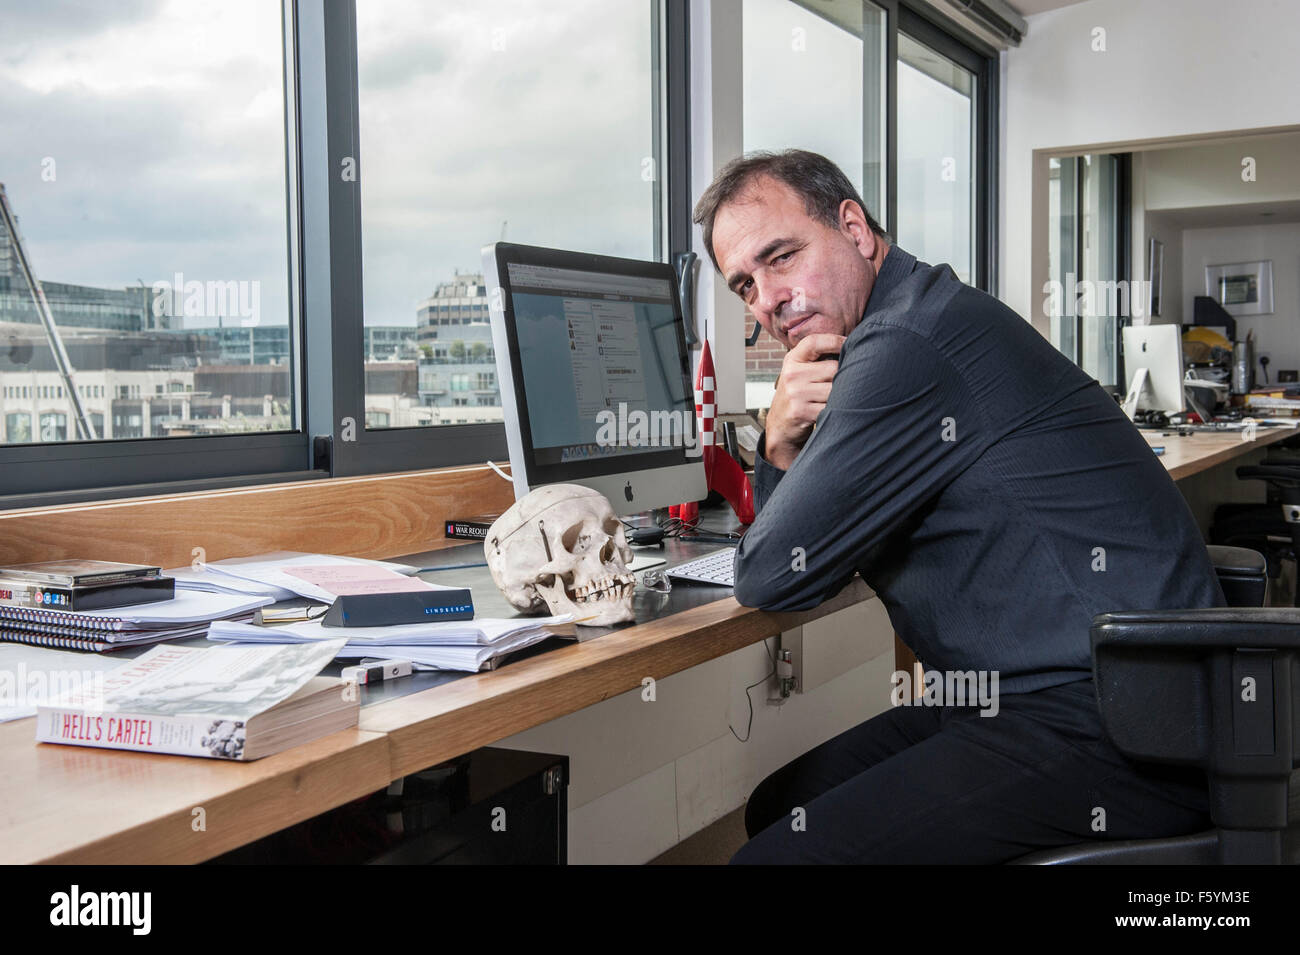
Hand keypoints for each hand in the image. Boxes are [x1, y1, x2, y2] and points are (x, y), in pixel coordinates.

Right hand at [763, 333, 844, 469]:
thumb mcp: (799, 372)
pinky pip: (830, 406)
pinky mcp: (801, 411)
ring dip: (839, 395)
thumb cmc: (797, 395)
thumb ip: (817, 359)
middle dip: (840, 376)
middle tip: (838, 384)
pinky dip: (834, 409)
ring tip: (831, 398)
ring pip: (834, 388)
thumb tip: (851, 346)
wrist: (780, 425)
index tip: (848, 343)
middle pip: (832, 368)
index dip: (835, 340)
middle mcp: (792, 374)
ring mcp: (795, 393)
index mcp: (792, 360)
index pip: (814, 342)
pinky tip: (827, 410)